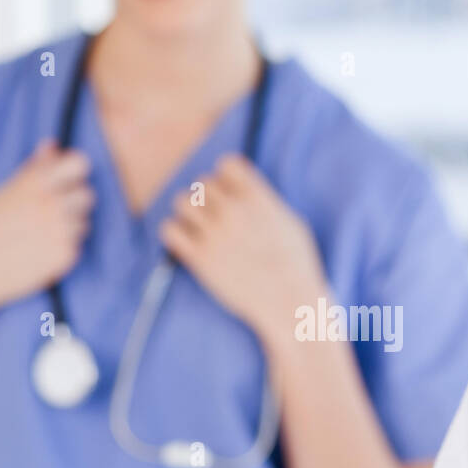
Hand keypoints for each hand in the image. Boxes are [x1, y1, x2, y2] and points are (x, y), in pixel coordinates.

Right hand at [0, 140, 94, 313]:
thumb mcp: (5, 192)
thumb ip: (34, 169)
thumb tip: (53, 144)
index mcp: (35, 182)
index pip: (80, 163)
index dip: (74, 173)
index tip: (64, 182)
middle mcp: (52, 203)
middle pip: (87, 195)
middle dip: (73, 203)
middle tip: (48, 216)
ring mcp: (61, 231)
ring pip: (84, 223)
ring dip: (69, 228)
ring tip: (37, 237)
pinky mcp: (66, 256)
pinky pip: (76, 247)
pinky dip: (62, 250)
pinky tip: (37, 254)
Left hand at [160, 155, 326, 344]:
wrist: (289, 303)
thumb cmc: (297, 265)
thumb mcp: (292, 222)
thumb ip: (266, 202)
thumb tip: (248, 188)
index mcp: (258, 198)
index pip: (227, 165)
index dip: (228, 179)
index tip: (233, 195)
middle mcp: (234, 211)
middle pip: (203, 183)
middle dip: (209, 199)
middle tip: (217, 218)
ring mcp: (214, 234)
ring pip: (182, 201)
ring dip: (189, 213)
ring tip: (200, 229)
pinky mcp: (199, 258)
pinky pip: (170, 230)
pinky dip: (176, 234)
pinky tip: (189, 244)